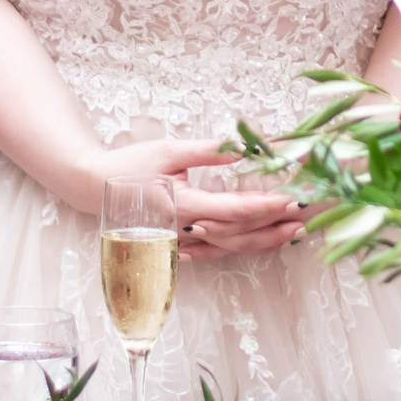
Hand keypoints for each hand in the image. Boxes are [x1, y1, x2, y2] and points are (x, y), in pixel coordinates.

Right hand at [96, 137, 306, 258]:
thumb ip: (208, 151)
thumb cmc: (131, 166)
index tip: (291, 199)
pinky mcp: (181, 244)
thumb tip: (243, 148)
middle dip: (275, 226)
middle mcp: (187, 230)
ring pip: (231, 248)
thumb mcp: (169, 150)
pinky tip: (261, 245)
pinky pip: (217, 252)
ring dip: (265, 242)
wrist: (95, 188)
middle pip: (239, 235)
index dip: (265, 207)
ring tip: (293, 233)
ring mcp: (183, 242)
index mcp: (184, 206)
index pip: (233, 211)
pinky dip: (242, 248)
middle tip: (305, 215)